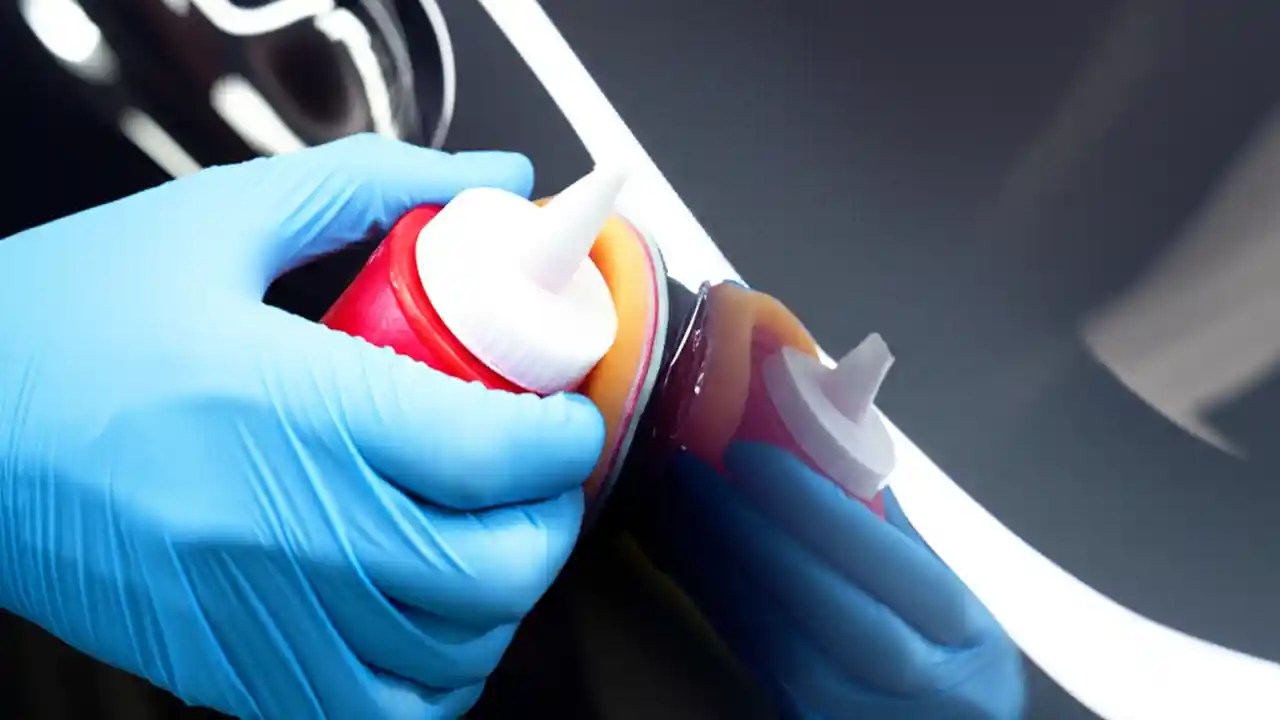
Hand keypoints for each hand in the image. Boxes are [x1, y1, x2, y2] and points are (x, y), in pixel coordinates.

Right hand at [0, 135, 603, 718]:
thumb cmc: (70, 323)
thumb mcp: (218, 221)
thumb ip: (370, 188)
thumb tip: (493, 179)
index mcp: (298, 406)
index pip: (496, 451)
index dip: (565, 435)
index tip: (566, 413)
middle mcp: (292, 527)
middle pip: (499, 565)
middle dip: (553, 518)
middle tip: (540, 475)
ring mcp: (265, 615)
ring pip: (456, 651)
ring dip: (505, 597)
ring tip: (492, 539)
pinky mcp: (232, 671)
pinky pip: (381, 717)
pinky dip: (437, 682)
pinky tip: (429, 622)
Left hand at [629, 442, 1024, 718]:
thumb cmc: (957, 655)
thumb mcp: (950, 595)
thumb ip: (889, 529)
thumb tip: (817, 443)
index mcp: (959, 631)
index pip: (878, 557)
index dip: (808, 503)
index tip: (748, 451)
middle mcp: (907, 682)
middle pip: (813, 600)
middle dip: (743, 528)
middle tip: (689, 469)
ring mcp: (847, 711)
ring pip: (766, 634)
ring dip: (710, 561)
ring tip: (672, 500)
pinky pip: (749, 654)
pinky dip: (711, 598)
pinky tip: (682, 551)